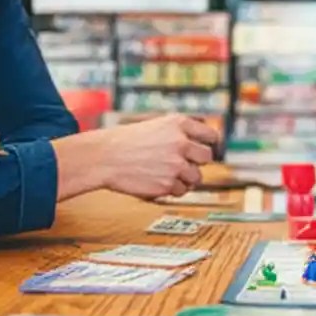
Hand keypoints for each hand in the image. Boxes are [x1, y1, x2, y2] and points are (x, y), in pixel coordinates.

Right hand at [97, 114, 221, 198]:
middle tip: (182, 163)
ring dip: (185, 178)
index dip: (208, 143)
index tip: (202, 149)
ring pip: (196, 177)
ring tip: (166, 174)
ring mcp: (175, 164)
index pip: (211, 135)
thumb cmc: (127, 141)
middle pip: (207, 157)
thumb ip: (181, 132)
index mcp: (178, 124)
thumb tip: (206, 142)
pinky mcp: (167, 184)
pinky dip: (173, 189)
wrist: (104, 157)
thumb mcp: (156, 125)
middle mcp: (180, 143)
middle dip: (196, 162)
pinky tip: (158, 181)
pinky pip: (181, 191)